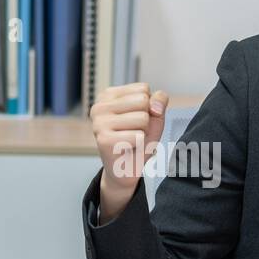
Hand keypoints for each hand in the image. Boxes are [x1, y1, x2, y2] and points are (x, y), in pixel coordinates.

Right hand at [91, 83, 169, 220]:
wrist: (126, 169)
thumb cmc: (139, 140)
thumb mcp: (154, 116)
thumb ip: (159, 101)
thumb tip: (154, 105)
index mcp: (108, 96)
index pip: (143, 89)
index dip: (148, 107)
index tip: (135, 121)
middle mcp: (99, 106)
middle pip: (143, 101)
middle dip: (146, 120)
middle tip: (134, 133)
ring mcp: (99, 123)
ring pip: (142, 118)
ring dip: (143, 133)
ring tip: (131, 141)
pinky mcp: (104, 140)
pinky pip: (138, 136)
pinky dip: (139, 146)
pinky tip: (127, 150)